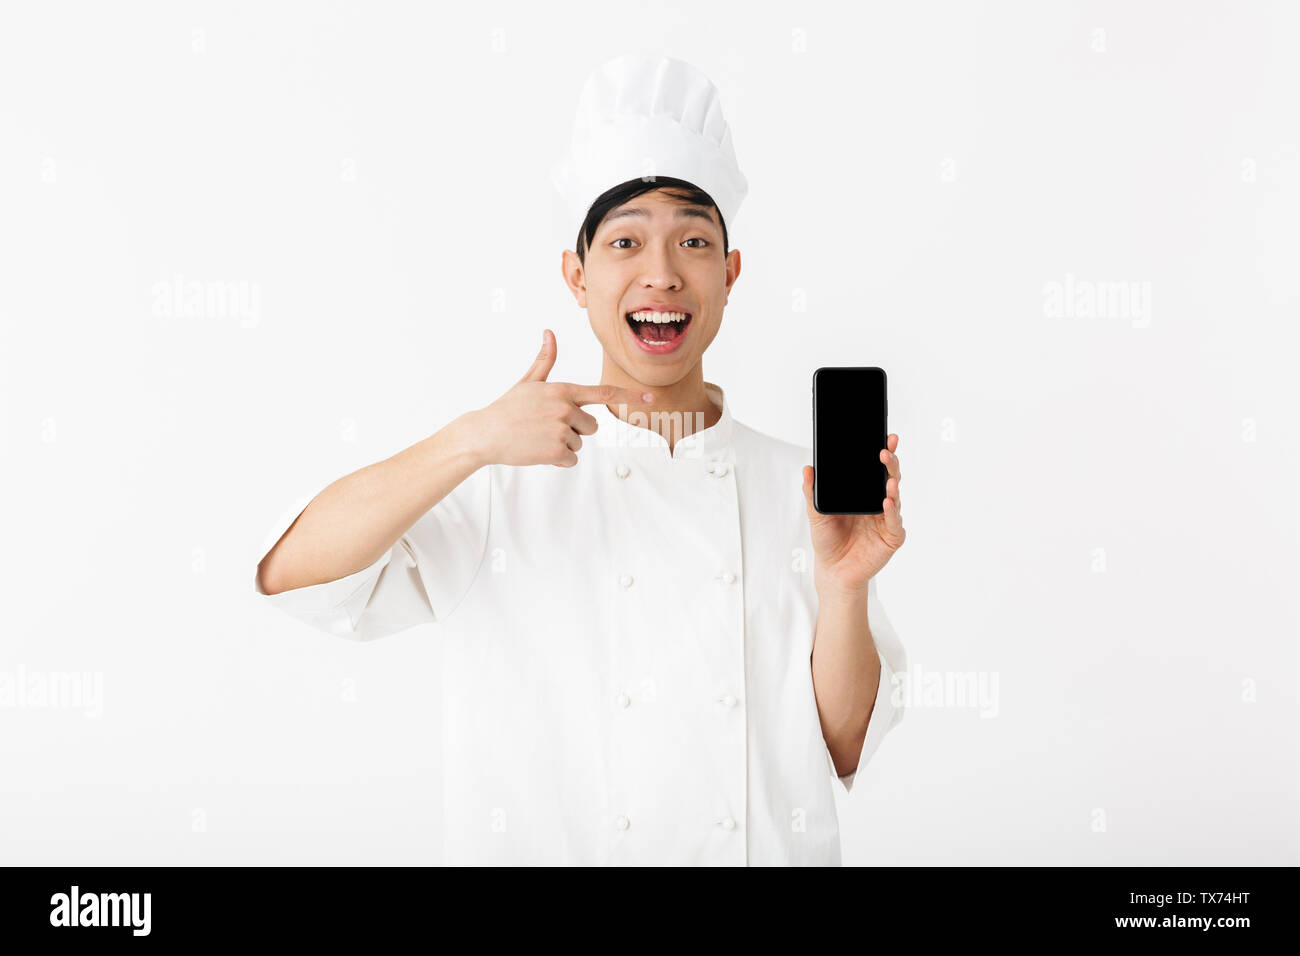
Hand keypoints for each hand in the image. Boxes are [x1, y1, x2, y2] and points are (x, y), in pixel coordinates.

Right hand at [472, 329, 653, 467]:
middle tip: (548, 427)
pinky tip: (538, 450)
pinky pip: (571, 459)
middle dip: (575, 429)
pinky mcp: (555, 451)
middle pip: (592, 425)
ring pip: (580, 443)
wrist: (485, 434)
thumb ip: (545, 360)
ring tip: (540, 437)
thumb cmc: (508, 408)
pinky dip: (557, 459)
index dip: (629, 395)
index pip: (602, 393)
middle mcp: (565, 408)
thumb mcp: (528, 382)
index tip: (650, 398)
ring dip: (564, 445)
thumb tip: (550, 333)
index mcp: (562, 390)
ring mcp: (561, 430)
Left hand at [800, 434, 905, 596]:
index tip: (885, 436)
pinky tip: (886, 501)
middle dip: (890, 461)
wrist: (833, 570)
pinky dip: (892, 511)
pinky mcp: (892, 536)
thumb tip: (808, 468)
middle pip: (889, 476)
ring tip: (888, 476)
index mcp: (864, 492)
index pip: (875, 467)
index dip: (883, 451)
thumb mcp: (816, 513)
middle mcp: (879, 502)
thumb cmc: (828, 540)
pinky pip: (895, 521)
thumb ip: (812, 492)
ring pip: (895, 496)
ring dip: (893, 484)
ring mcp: (888, 518)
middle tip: (885, 450)